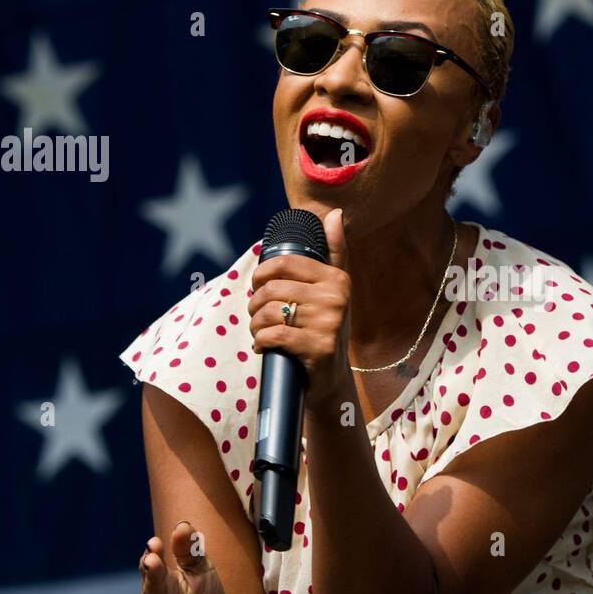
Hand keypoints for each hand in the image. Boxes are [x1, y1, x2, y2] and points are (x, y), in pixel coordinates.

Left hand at [248, 207, 352, 409]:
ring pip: (269, 312)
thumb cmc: (323, 329)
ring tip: (260, 332)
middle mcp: (337, 297)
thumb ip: (333, 251)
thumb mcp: (331, 290)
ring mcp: (330, 323)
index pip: (284, 263)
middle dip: (255, 305)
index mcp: (337, 278)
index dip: (262, 275)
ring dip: (255, 325)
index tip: (259, 288)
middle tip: (257, 316)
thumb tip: (334, 214)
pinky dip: (261, 341)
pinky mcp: (319, 347)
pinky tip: (264, 347)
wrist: (330, 379)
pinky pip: (274, 334)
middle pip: (272, 289)